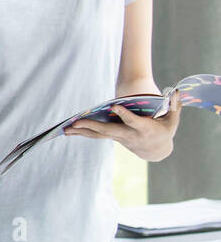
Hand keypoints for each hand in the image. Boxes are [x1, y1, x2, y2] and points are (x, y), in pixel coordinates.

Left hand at [64, 91, 180, 160]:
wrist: (156, 150)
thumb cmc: (165, 131)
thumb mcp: (173, 120)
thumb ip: (175, 106)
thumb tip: (176, 90)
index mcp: (144, 129)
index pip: (133, 121)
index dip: (124, 115)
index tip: (114, 106)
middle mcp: (129, 135)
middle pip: (108, 131)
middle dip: (92, 126)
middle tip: (76, 123)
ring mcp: (118, 138)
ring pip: (98, 135)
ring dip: (81, 132)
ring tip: (64, 129)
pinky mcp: (112, 137)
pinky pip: (95, 135)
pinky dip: (82, 132)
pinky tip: (68, 130)